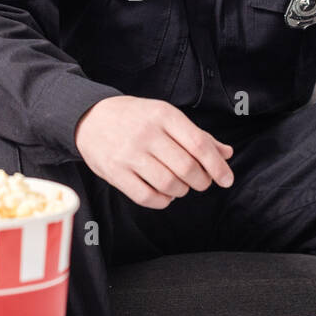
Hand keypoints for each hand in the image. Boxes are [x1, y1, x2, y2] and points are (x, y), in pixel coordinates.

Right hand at [74, 96, 234, 208]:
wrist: (89, 118)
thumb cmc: (134, 117)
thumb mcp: (166, 116)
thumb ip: (197, 135)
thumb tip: (226, 153)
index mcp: (163, 115)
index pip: (199, 144)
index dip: (217, 166)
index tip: (227, 180)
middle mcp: (146, 133)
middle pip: (186, 167)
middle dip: (201, 181)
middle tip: (201, 182)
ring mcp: (129, 153)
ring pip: (168, 184)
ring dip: (181, 191)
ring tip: (180, 186)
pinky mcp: (115, 172)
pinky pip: (146, 196)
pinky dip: (162, 201)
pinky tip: (163, 194)